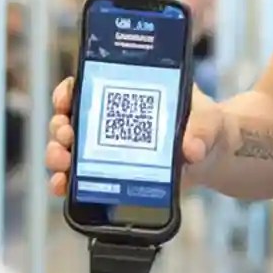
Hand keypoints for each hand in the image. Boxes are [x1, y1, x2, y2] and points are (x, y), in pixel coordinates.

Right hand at [46, 78, 225, 196]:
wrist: (215, 157)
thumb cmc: (208, 126)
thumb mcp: (210, 119)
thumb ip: (203, 128)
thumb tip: (191, 150)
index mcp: (129, 94)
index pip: (87, 85)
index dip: (69, 91)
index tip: (66, 100)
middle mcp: (112, 119)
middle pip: (71, 117)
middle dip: (60, 127)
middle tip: (66, 137)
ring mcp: (109, 148)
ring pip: (70, 148)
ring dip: (58, 154)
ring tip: (63, 164)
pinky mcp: (112, 175)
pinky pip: (81, 178)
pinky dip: (66, 183)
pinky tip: (63, 188)